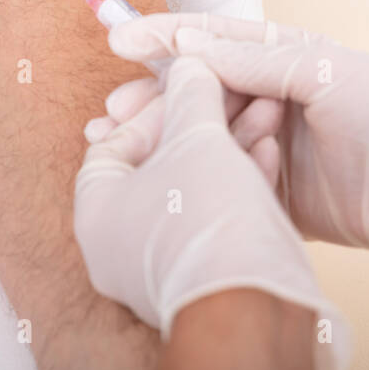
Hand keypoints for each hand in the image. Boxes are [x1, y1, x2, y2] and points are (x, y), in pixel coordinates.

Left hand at [74, 57, 350, 369]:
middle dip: (204, 120)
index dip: (154, 104)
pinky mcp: (208, 273)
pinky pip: (219, 216)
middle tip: (231, 91)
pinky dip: (242, 181)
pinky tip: (271, 151)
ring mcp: (165, 261)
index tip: (188, 81)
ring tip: (266, 112)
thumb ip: (190, 94)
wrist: (254, 305)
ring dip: (232, 144)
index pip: (114, 140)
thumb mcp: (195, 138)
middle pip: (161, 160)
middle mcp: (122, 242)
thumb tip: (188, 65)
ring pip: (198, 185)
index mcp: (97, 210)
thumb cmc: (208, 222)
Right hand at [103, 15, 368, 288]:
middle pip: (199, 92)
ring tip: (115, 143)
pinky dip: (190, 176)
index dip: (164, 38)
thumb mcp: (325, 74)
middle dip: (152, 98)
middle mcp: (276, 99)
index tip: (117, 39)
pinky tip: (158, 178)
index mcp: (289, 58)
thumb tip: (190, 47)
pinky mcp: (276, 194)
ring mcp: (274, 147)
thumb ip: (257, 60)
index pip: (214, 41)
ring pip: (203, 137)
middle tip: (111, 110)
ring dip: (160, 139)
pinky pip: (224, 179)